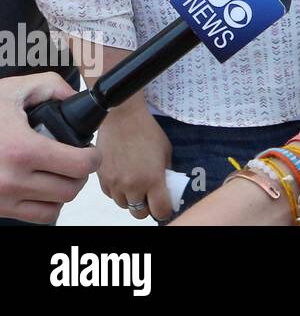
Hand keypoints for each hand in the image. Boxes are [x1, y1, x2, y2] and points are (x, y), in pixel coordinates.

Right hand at [0, 73, 101, 222]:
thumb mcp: (13, 90)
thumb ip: (51, 86)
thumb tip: (75, 98)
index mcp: (22, 149)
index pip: (80, 164)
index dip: (92, 156)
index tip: (88, 150)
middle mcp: (12, 179)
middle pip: (72, 188)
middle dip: (80, 173)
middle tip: (76, 159)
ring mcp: (3, 198)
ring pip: (57, 206)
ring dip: (64, 189)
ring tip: (59, 172)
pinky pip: (37, 217)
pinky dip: (47, 205)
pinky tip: (43, 187)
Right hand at [95, 100, 172, 221]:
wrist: (121, 118)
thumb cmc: (148, 132)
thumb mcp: (166, 152)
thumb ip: (166, 174)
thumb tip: (166, 189)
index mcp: (152, 180)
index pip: (160, 211)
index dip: (165, 210)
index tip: (166, 206)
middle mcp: (132, 186)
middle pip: (139, 214)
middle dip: (147, 207)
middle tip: (151, 195)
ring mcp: (114, 184)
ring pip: (124, 205)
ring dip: (131, 199)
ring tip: (136, 182)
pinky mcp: (101, 179)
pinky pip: (111, 195)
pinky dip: (118, 191)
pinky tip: (124, 176)